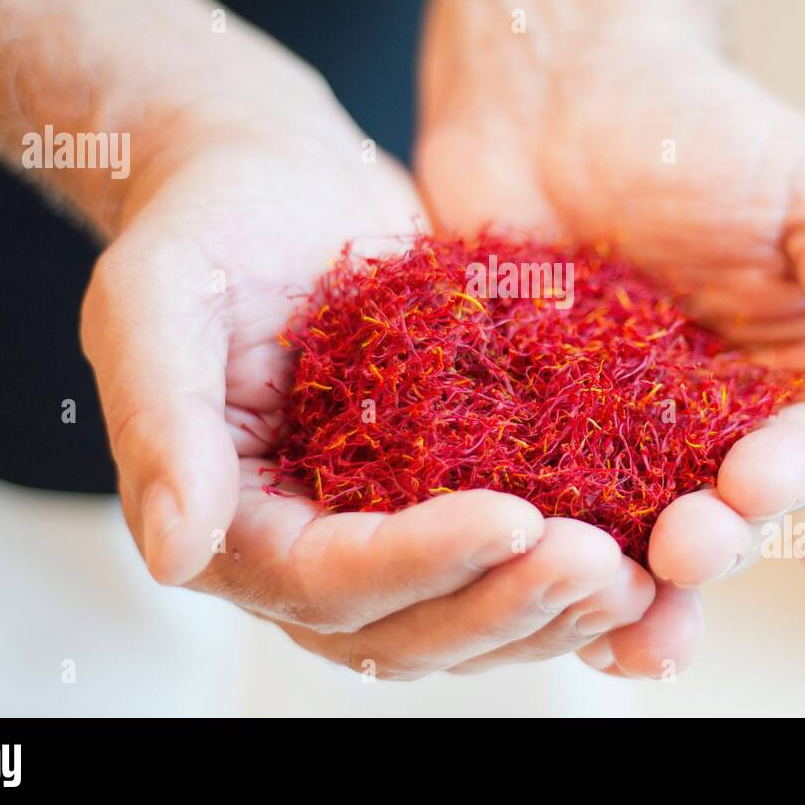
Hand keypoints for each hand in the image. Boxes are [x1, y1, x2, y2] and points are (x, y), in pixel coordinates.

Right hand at [80, 83, 657, 679]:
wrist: (278, 177)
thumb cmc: (208, 220)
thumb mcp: (157, 296)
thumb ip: (160, 419)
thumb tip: (172, 551)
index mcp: (233, 519)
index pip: (325, 580)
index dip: (418, 563)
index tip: (512, 518)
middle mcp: (309, 545)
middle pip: (407, 628)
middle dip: (505, 604)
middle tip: (601, 564)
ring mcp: (380, 527)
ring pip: (468, 616)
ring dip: (552, 610)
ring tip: (642, 575)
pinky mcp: (442, 493)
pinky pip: (508, 559)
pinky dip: (569, 570)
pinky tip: (646, 551)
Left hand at [418, 33, 804, 665]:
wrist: (553, 89)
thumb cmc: (699, 127)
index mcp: (789, 378)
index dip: (789, 479)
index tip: (752, 482)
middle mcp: (707, 422)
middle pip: (722, 512)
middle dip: (712, 542)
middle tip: (684, 548)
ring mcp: (613, 433)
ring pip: (632, 531)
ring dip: (632, 583)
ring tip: (616, 618)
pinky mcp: (525, 430)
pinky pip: (537, 499)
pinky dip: (536, 545)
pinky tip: (524, 575)